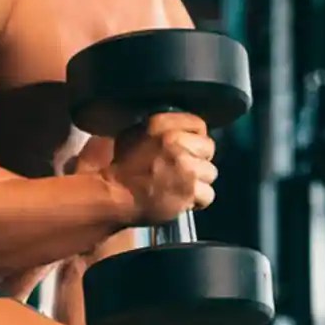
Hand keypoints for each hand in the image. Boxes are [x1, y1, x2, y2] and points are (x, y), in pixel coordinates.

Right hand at [102, 113, 217, 224]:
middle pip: (208, 148)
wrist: (113, 196)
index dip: (195, 139)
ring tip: (181, 188)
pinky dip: (197, 201)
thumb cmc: (121, 169)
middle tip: (183, 171)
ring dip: (198, 182)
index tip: (188, 149)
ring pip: (210, 173)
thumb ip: (160, 130)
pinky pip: (207, 195)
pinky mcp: (189, 190)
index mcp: (160, 124)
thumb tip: (182, 131)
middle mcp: (175, 141)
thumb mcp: (133, 135)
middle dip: (198, 160)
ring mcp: (185, 166)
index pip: (198, 123)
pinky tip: (182, 201)